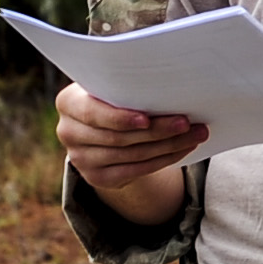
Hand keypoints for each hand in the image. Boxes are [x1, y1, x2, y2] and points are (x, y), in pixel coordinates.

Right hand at [56, 80, 204, 212]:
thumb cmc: (111, 95)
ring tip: (195, 134)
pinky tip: (182, 149)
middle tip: (187, 123)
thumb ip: (125, 85)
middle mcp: (67, 132)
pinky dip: (163, 159)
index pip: (93, 114)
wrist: (100, 126)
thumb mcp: (109, 85)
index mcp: (68, 103)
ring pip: (132, 155)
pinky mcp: (97, 178)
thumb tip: (170, 85)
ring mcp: (80, 159)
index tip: (146, 119)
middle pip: (119, 137)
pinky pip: (136, 171)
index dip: (119, 118)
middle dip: (157, 130)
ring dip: (168, 145)